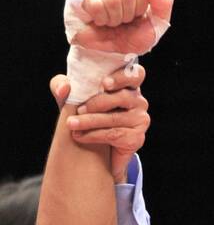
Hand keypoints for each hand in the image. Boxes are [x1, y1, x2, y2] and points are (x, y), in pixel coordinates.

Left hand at [51, 64, 148, 183]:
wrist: (95, 150)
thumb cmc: (85, 115)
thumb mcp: (72, 97)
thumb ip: (62, 85)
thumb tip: (64, 87)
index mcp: (127, 85)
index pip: (136, 74)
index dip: (123, 77)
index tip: (104, 84)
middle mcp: (139, 101)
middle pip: (122, 97)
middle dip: (96, 103)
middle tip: (77, 109)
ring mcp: (140, 120)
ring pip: (114, 118)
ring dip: (90, 121)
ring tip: (72, 124)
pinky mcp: (137, 139)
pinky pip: (114, 134)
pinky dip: (93, 135)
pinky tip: (80, 136)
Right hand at [73, 0, 172, 55]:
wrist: (109, 54)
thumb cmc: (130, 38)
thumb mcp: (154, 26)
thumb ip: (163, 6)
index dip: (138, 8)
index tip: (134, 17)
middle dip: (125, 15)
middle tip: (120, 22)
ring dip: (112, 19)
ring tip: (109, 22)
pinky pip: (95, 4)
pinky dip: (100, 19)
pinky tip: (98, 20)